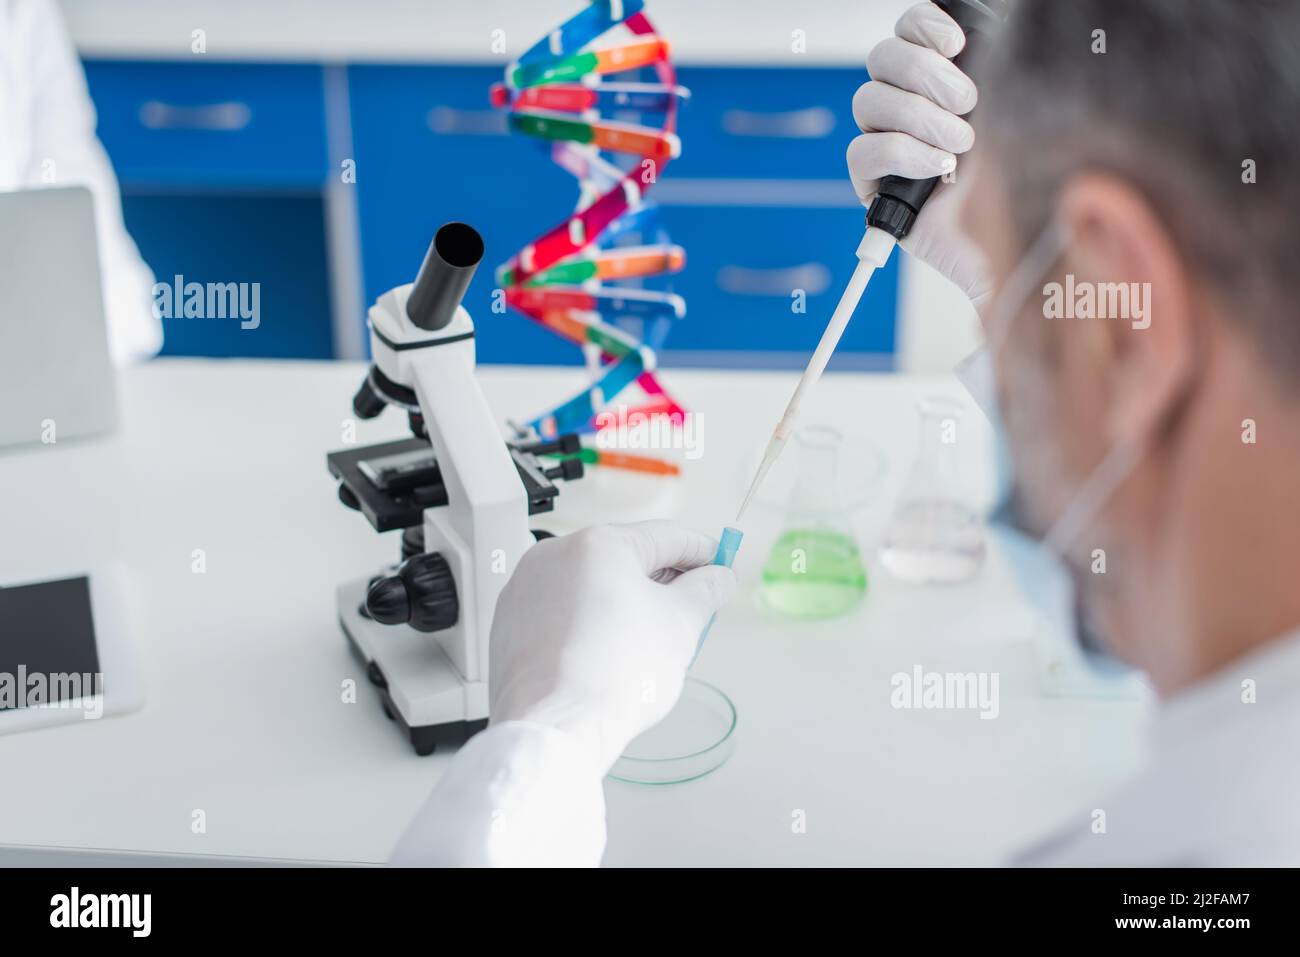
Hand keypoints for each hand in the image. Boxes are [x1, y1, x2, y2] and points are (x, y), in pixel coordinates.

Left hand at [489, 521, 736, 775]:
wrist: (554, 728)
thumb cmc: (612, 676)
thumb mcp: (682, 625)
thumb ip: (706, 590)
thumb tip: (716, 579)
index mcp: (598, 544)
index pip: (666, 537)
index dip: (702, 553)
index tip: (719, 567)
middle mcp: (554, 556)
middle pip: (625, 559)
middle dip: (663, 583)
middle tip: (692, 609)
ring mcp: (526, 589)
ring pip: (590, 586)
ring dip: (625, 603)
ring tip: (649, 641)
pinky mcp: (510, 623)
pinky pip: (562, 611)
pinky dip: (589, 623)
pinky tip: (607, 654)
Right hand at [848, 1, 991, 306]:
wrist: (1018, 244)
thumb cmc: (1024, 178)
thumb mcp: (1019, 108)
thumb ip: (995, 67)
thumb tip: (980, 37)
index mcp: (936, 77)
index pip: (907, 31)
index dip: (923, 27)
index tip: (959, 45)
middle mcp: (905, 105)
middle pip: (881, 59)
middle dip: (925, 75)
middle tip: (969, 105)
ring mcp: (885, 143)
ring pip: (868, 101)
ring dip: (919, 118)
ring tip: (961, 146)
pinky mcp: (872, 185)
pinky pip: (862, 153)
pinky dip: (901, 154)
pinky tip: (938, 169)